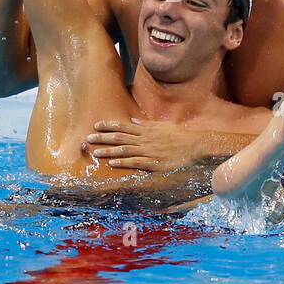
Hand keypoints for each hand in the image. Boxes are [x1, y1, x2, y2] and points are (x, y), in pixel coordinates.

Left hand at [83, 117, 202, 171]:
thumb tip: (133, 120)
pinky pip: (135, 162)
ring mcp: (149, 151)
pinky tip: (112, 163)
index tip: (96, 125)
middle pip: (119, 137)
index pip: (123, 126)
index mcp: (146, 130)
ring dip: (108, 151)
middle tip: (88, 138)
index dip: (108, 126)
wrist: (195, 146)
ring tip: (95, 152)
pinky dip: (123, 162)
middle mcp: (145, 139)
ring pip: (124, 150)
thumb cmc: (180, 136)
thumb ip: (146, 124)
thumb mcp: (162, 125)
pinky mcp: (154, 163)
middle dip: (102, 138)